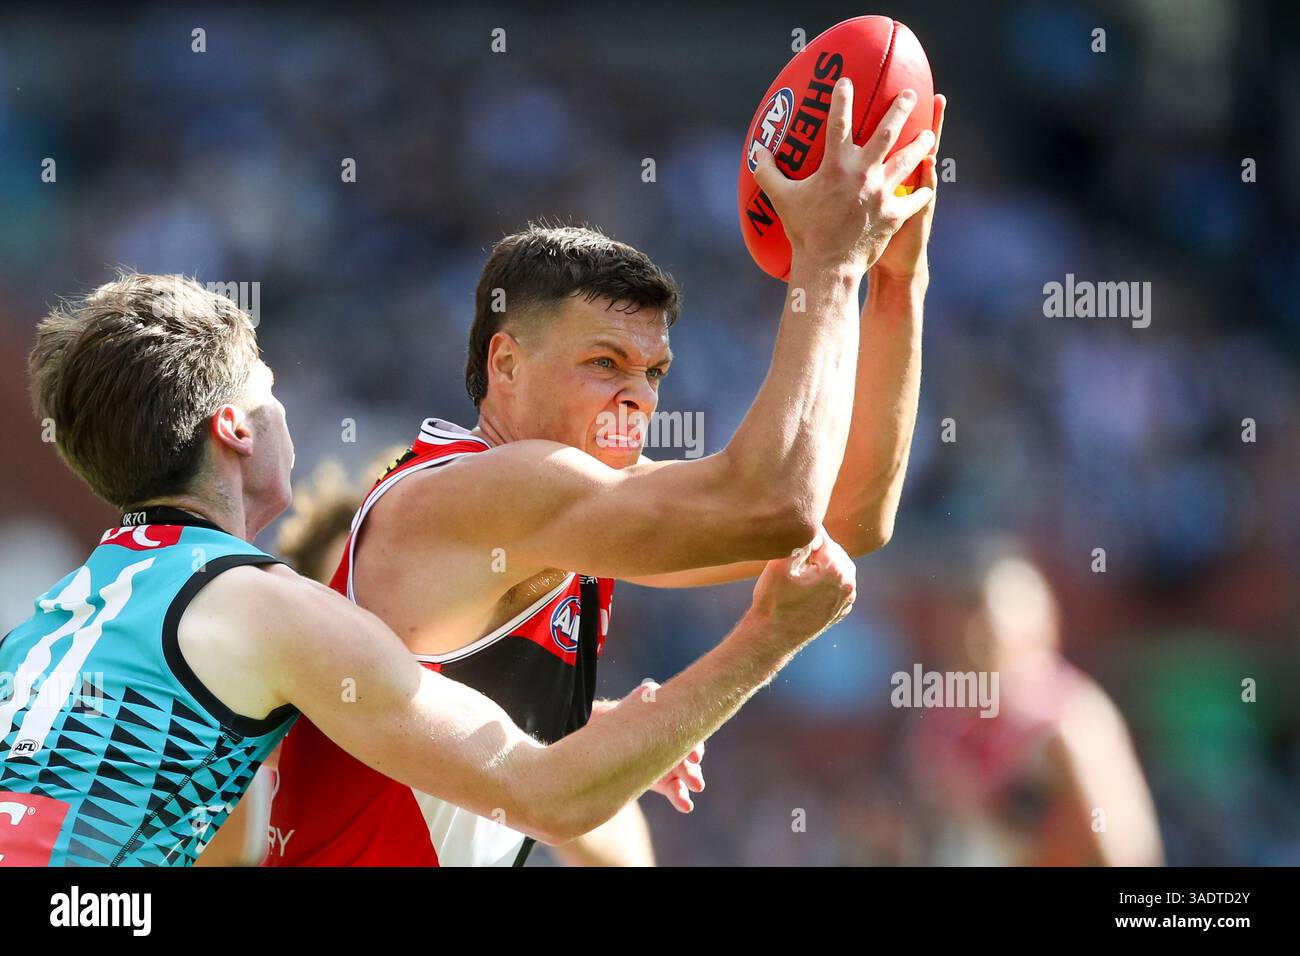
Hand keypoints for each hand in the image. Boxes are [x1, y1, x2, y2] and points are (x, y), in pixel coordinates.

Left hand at [595, 687, 705, 812]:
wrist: (600, 738)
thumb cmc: (618, 717)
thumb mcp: (633, 702)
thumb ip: (645, 697)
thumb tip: (650, 690)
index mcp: (671, 723)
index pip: (687, 733)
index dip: (693, 745)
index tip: (694, 758)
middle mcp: (673, 743)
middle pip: (687, 757)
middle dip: (692, 770)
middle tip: (695, 782)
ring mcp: (669, 762)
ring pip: (684, 774)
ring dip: (690, 781)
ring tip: (694, 789)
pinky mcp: (662, 781)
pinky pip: (674, 789)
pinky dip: (681, 797)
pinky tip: (686, 805)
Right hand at [747, 528, 856, 648]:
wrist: (770, 637)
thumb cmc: (772, 600)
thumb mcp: (780, 563)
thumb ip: (801, 540)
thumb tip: (815, 528)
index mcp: (837, 569)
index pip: (822, 537)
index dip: (803, 536)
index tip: (788, 540)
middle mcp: (848, 583)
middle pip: (832, 551)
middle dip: (814, 551)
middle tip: (791, 557)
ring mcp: (847, 599)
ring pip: (835, 568)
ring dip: (820, 565)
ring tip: (797, 574)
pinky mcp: (840, 610)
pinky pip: (836, 585)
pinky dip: (824, 582)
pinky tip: (805, 589)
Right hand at [752, 80, 935, 274]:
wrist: (828, 266)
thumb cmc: (804, 232)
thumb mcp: (782, 199)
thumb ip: (768, 173)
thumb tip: (757, 152)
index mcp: (835, 166)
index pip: (839, 123)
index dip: (841, 98)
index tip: (846, 81)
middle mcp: (863, 173)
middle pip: (887, 132)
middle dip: (900, 108)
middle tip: (908, 94)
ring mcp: (882, 193)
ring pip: (907, 160)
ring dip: (920, 145)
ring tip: (928, 136)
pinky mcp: (894, 214)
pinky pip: (914, 199)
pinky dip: (921, 192)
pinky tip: (926, 187)